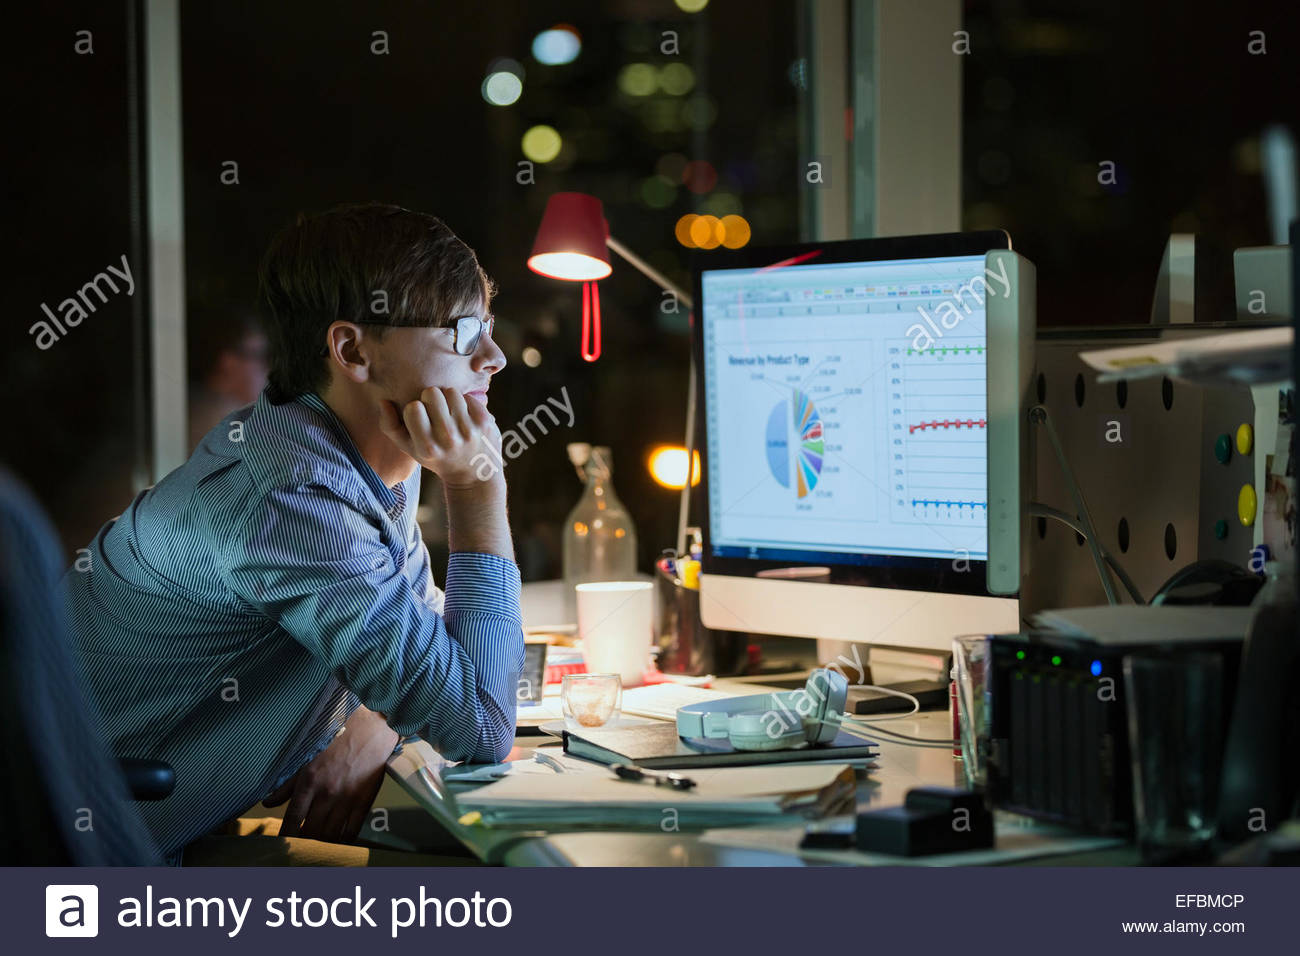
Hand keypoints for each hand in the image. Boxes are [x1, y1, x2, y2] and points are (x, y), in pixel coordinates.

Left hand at [263, 705, 399, 842]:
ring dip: (322, 843)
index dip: (285, 836)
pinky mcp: (365, 801)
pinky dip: (344, 840)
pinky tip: (339, 839)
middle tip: (299, 844)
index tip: (281, 844)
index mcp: (309, 781)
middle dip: (303, 842)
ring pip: (331, 835)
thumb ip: (287, 783)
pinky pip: (352, 830)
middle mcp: (327, 793)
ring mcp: (347, 799)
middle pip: (311, 832)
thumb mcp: (308, 756)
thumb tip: (268, 802)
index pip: (292, 819)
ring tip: (317, 843)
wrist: (373, 727)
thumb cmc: (338, 738)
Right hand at [378, 386, 502, 488]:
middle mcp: (448, 439)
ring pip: (451, 392)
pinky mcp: (484, 422)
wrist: (474, 475)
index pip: (413, 407)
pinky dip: (465, 403)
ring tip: (450, 414)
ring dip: (448, 399)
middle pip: (431, 393)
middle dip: (431, 399)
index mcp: (427, 447)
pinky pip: (468, 396)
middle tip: (436, 412)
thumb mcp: (409, 448)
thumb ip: (390, 426)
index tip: (421, 418)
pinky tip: (464, 417)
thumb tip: (383, 401)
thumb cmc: (436, 456)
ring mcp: (469, 430)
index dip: (415, 408)